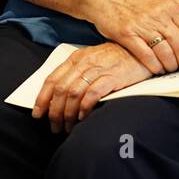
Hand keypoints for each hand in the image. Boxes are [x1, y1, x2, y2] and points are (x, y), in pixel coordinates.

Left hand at [33, 43, 152, 132]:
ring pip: (73, 94)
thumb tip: (60, 95)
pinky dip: (85, 108)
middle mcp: (84, 63)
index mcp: (76, 58)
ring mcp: (97, 69)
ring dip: (68, 114)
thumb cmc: (116, 58)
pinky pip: (92, 94)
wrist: (141, 51)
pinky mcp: (111, 77)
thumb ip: (77, 72)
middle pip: (61, 90)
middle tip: (54, 126)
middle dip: (54, 112)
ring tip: (68, 127)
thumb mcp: (92, 59)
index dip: (42, 98)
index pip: (52, 79)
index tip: (37, 114)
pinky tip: (83, 118)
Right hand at [92, 0, 178, 74]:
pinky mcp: (127, 35)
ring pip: (166, 53)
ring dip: (171, 65)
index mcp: (170, 6)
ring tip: (171, 68)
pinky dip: (155, 66)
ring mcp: (142, 25)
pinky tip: (157, 68)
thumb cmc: (138, 0)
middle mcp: (158, 15)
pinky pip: (146, 56)